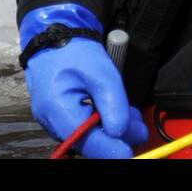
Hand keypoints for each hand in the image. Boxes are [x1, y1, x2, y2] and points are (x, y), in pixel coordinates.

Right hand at [20, 4, 148, 158]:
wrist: (55, 37)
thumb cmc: (75, 51)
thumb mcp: (101, 72)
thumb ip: (112, 103)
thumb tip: (120, 132)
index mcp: (57, 109)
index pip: (86, 140)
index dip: (110, 150)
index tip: (129, 153)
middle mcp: (52, 122)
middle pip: (87, 142)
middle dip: (116, 137)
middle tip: (140, 128)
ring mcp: (54, 121)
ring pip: (87, 136)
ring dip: (111, 130)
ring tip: (132, 118)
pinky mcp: (61, 117)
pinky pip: (83, 127)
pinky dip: (102, 122)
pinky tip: (116, 112)